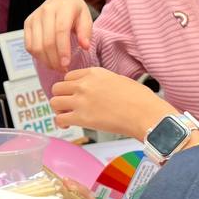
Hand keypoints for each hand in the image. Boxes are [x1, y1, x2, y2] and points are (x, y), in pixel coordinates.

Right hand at [24, 0, 92, 70]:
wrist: (61, 0)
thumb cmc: (75, 12)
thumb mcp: (86, 18)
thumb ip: (86, 32)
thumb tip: (84, 46)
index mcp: (63, 7)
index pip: (60, 31)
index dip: (62, 50)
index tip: (66, 64)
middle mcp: (46, 10)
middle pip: (47, 41)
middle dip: (54, 60)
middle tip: (63, 69)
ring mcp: (34, 17)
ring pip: (36, 46)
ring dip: (46, 61)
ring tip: (56, 67)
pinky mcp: (27, 24)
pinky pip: (29, 45)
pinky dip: (38, 56)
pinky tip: (48, 60)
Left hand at [49, 67, 179, 140]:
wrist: (144, 113)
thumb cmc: (139, 98)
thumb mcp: (118, 79)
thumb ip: (101, 82)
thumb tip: (96, 90)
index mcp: (93, 73)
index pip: (68, 76)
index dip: (69, 87)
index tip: (73, 94)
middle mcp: (84, 84)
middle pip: (57, 88)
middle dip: (61, 97)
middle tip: (68, 106)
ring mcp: (81, 101)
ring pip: (54, 102)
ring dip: (59, 110)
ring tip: (68, 116)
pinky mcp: (82, 118)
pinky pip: (59, 119)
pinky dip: (61, 123)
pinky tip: (68, 125)